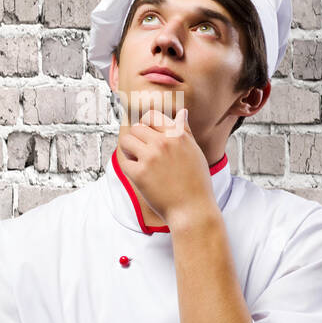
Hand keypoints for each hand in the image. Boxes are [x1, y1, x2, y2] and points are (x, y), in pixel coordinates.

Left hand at [116, 107, 214, 225]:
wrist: (193, 210)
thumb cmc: (196, 183)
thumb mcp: (195, 152)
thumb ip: (185, 131)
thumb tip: (182, 112)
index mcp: (178, 135)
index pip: (153, 116)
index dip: (147, 125)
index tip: (148, 136)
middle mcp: (163, 143)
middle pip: (137, 127)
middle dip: (137, 138)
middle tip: (143, 152)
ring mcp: (150, 157)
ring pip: (127, 140)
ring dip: (129, 150)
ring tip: (138, 161)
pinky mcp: (139, 174)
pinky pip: (125, 162)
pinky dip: (129, 167)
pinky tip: (139, 174)